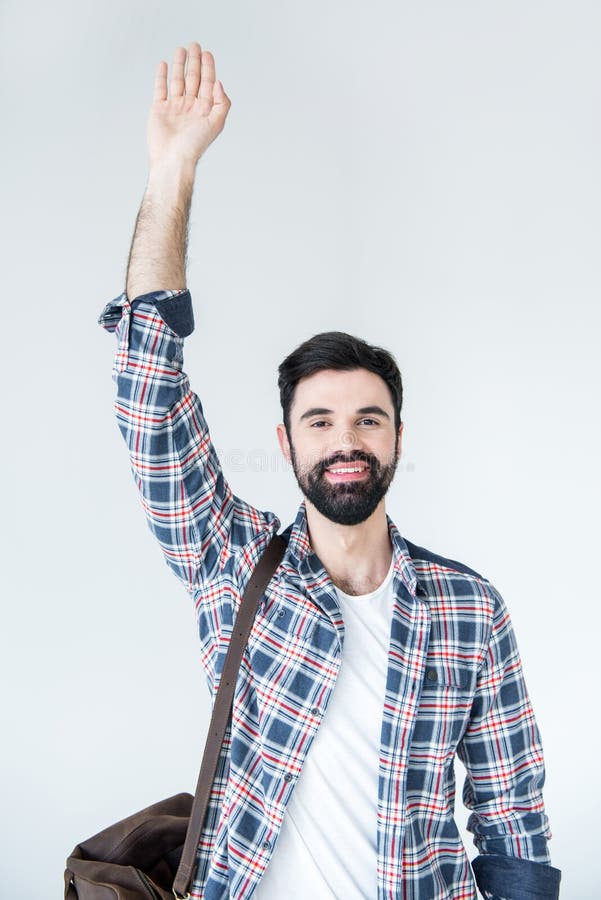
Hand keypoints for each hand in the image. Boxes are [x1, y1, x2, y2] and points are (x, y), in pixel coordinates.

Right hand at [146, 42, 230, 168]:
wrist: (172, 158)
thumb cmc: (194, 145)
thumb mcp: (216, 124)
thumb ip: (222, 103)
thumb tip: (219, 82)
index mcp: (204, 110)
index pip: (208, 83)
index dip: (208, 68)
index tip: (207, 53)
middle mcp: (190, 107)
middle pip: (193, 79)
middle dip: (194, 62)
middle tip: (195, 45)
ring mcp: (175, 107)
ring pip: (177, 81)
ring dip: (179, 65)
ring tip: (181, 50)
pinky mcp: (160, 109)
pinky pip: (161, 89)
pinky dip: (162, 77)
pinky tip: (164, 65)